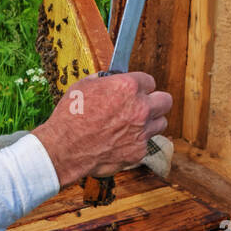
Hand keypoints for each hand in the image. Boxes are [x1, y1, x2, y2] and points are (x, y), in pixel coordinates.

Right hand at [32, 72, 171, 188]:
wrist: (64, 148)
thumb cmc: (70, 116)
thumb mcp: (83, 87)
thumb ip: (103, 81)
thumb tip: (109, 79)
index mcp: (128, 87)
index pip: (150, 81)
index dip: (140, 86)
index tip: (135, 91)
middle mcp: (140, 108)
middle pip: (165, 101)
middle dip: (155, 102)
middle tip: (144, 106)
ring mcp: (141, 131)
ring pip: (161, 123)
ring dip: (150, 122)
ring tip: (133, 125)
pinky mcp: (138, 151)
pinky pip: (145, 143)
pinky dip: (136, 142)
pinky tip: (120, 142)